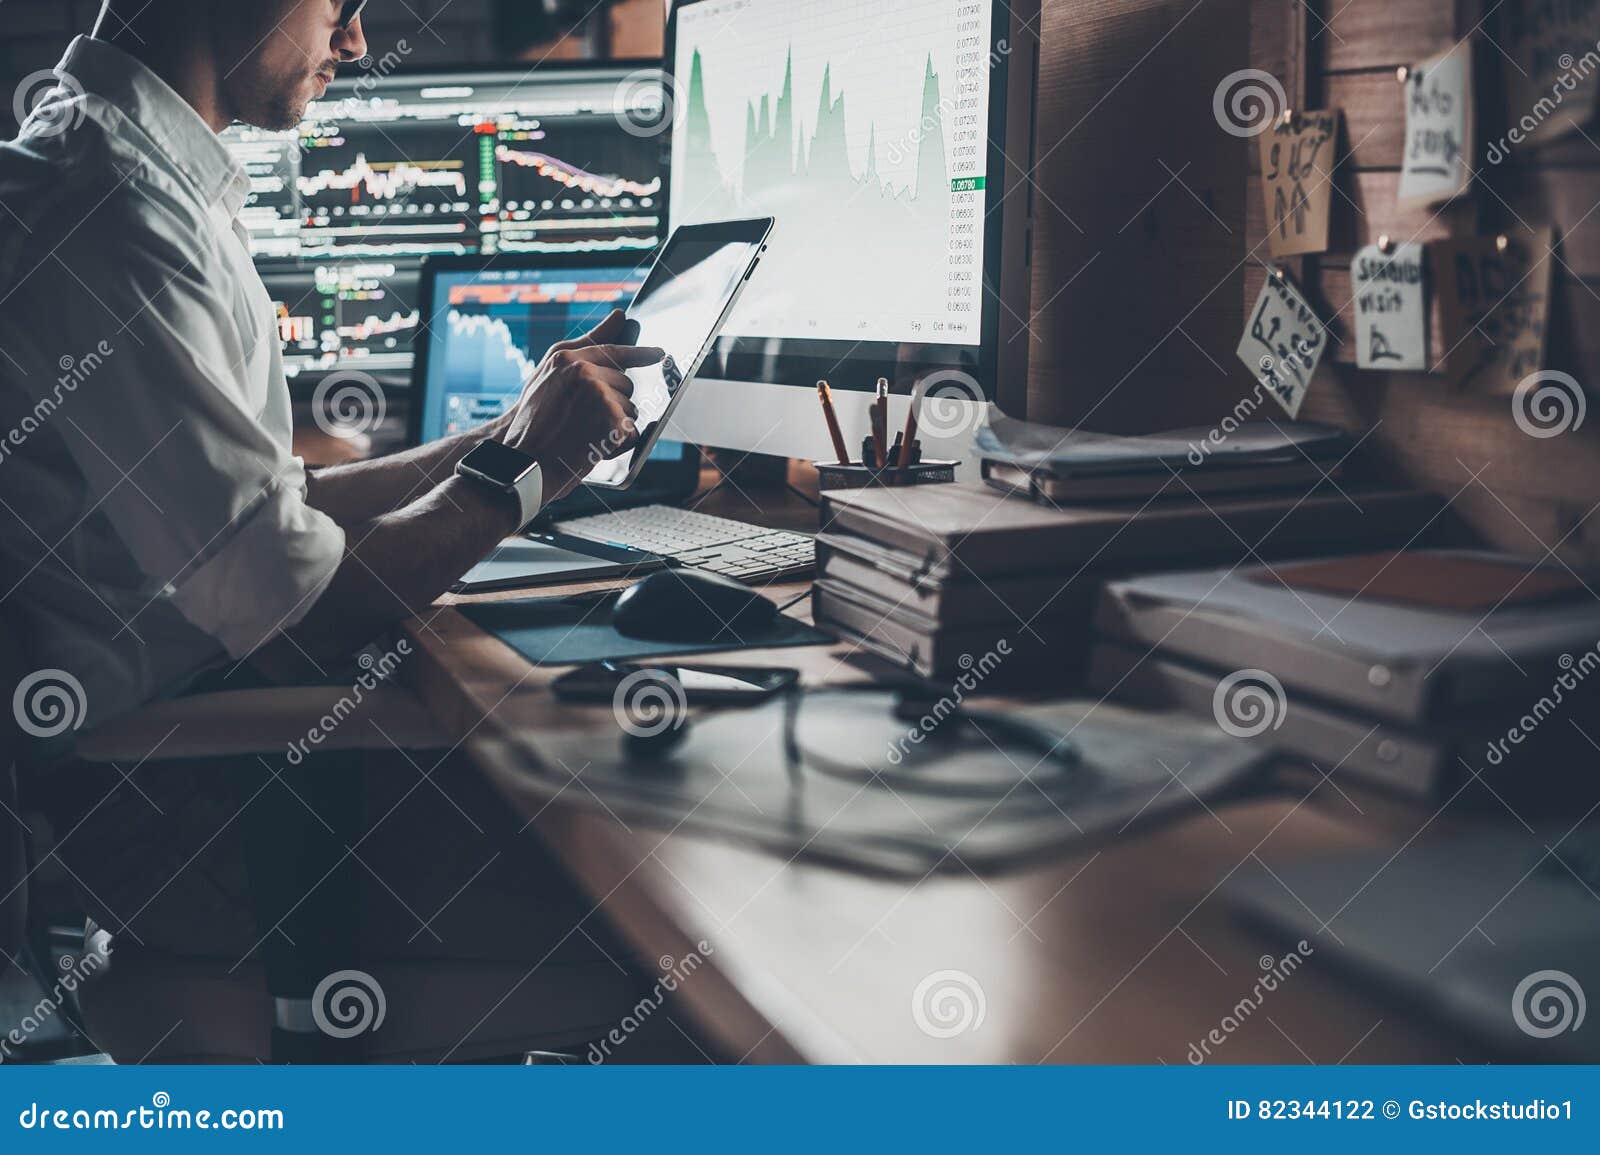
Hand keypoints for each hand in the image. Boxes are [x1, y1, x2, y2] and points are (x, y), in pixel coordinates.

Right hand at [500, 309, 663, 500]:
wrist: (525, 461)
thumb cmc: (533, 420)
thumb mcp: (550, 376)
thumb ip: (587, 345)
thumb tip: (619, 316)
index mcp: (567, 359)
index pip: (613, 352)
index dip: (639, 353)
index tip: (659, 353)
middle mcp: (585, 373)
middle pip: (626, 384)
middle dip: (615, 403)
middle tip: (586, 421)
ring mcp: (599, 397)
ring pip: (631, 409)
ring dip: (616, 426)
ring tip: (586, 435)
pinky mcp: (611, 422)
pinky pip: (632, 432)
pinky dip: (619, 445)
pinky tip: (595, 448)